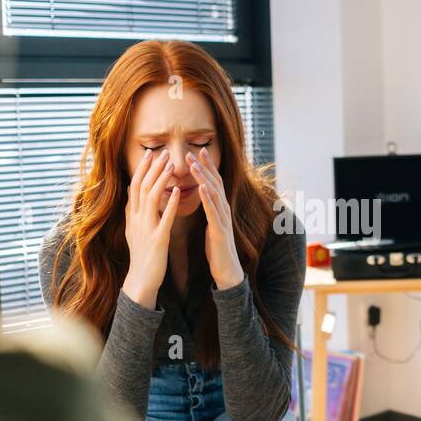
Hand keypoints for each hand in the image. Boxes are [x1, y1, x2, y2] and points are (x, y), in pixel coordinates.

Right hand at [122, 148, 181, 308]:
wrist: (141, 279)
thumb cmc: (141, 254)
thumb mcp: (133, 229)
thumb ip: (133, 209)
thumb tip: (131, 189)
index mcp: (132, 216)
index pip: (134, 186)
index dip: (141, 169)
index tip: (149, 153)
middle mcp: (136, 219)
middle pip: (142, 187)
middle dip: (151, 168)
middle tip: (161, 152)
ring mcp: (146, 228)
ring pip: (151, 198)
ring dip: (160, 180)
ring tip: (170, 165)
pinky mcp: (158, 239)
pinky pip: (164, 218)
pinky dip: (170, 203)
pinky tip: (177, 191)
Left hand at [186, 146, 242, 289]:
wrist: (227, 270)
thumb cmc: (217, 248)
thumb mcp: (211, 224)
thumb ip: (208, 209)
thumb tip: (202, 196)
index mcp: (219, 208)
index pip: (212, 183)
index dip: (206, 166)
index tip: (196, 151)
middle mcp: (224, 210)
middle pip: (215, 183)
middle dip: (205, 166)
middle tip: (194, 150)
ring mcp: (223, 220)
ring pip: (214, 194)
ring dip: (204, 178)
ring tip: (194, 164)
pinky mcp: (220, 231)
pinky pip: (213, 212)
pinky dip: (207, 199)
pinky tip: (201, 188)